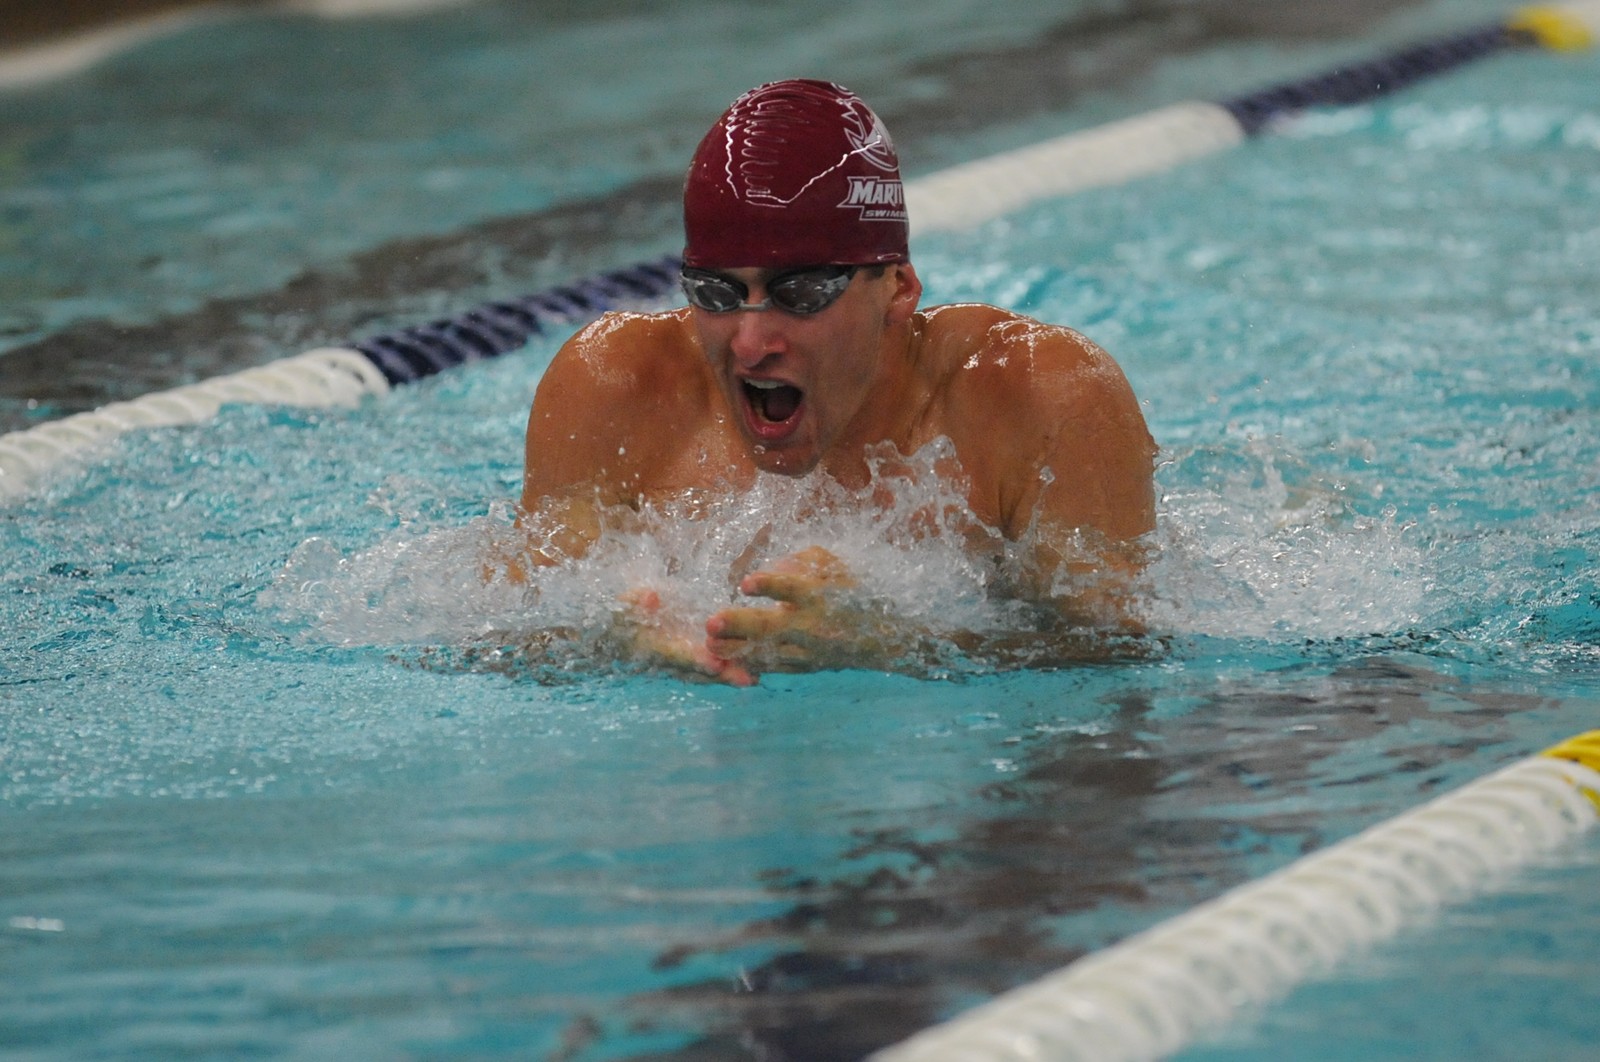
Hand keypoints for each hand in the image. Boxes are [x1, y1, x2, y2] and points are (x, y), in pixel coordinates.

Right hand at [616, 589, 756, 686]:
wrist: (610, 637)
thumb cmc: (619, 615)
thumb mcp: (623, 603)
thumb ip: (636, 602)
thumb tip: (650, 597)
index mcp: (654, 648)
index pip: (677, 655)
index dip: (696, 661)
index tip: (716, 665)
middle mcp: (668, 661)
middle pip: (699, 672)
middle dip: (724, 676)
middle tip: (749, 680)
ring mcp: (677, 664)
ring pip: (705, 675)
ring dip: (730, 678)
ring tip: (757, 678)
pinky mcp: (685, 662)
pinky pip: (708, 670)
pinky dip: (726, 673)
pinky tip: (751, 673)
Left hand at [705, 546, 888, 672]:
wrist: (883, 637)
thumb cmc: (853, 592)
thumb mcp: (835, 567)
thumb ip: (803, 561)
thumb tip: (772, 566)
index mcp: (819, 595)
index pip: (792, 589)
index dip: (770, 586)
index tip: (746, 583)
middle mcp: (811, 625)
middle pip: (771, 626)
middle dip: (739, 625)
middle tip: (710, 622)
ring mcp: (807, 651)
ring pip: (766, 653)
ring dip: (735, 649)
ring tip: (709, 644)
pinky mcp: (804, 666)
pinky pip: (773, 668)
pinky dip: (749, 665)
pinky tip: (724, 661)